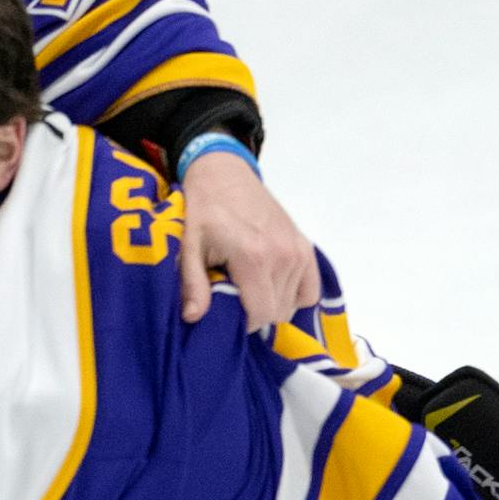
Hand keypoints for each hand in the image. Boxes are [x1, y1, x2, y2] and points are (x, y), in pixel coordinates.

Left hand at [179, 151, 318, 328]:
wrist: (224, 176)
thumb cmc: (202, 211)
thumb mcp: (188, 246)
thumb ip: (193, 283)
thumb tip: (193, 318)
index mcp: (254, 257)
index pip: (261, 314)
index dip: (242, 323)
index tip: (225, 314)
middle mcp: (284, 256)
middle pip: (278, 312)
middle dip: (254, 314)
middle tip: (232, 297)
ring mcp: (299, 251)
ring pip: (293, 304)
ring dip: (271, 303)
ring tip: (247, 286)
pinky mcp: (306, 247)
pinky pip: (310, 291)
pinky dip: (293, 295)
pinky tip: (270, 286)